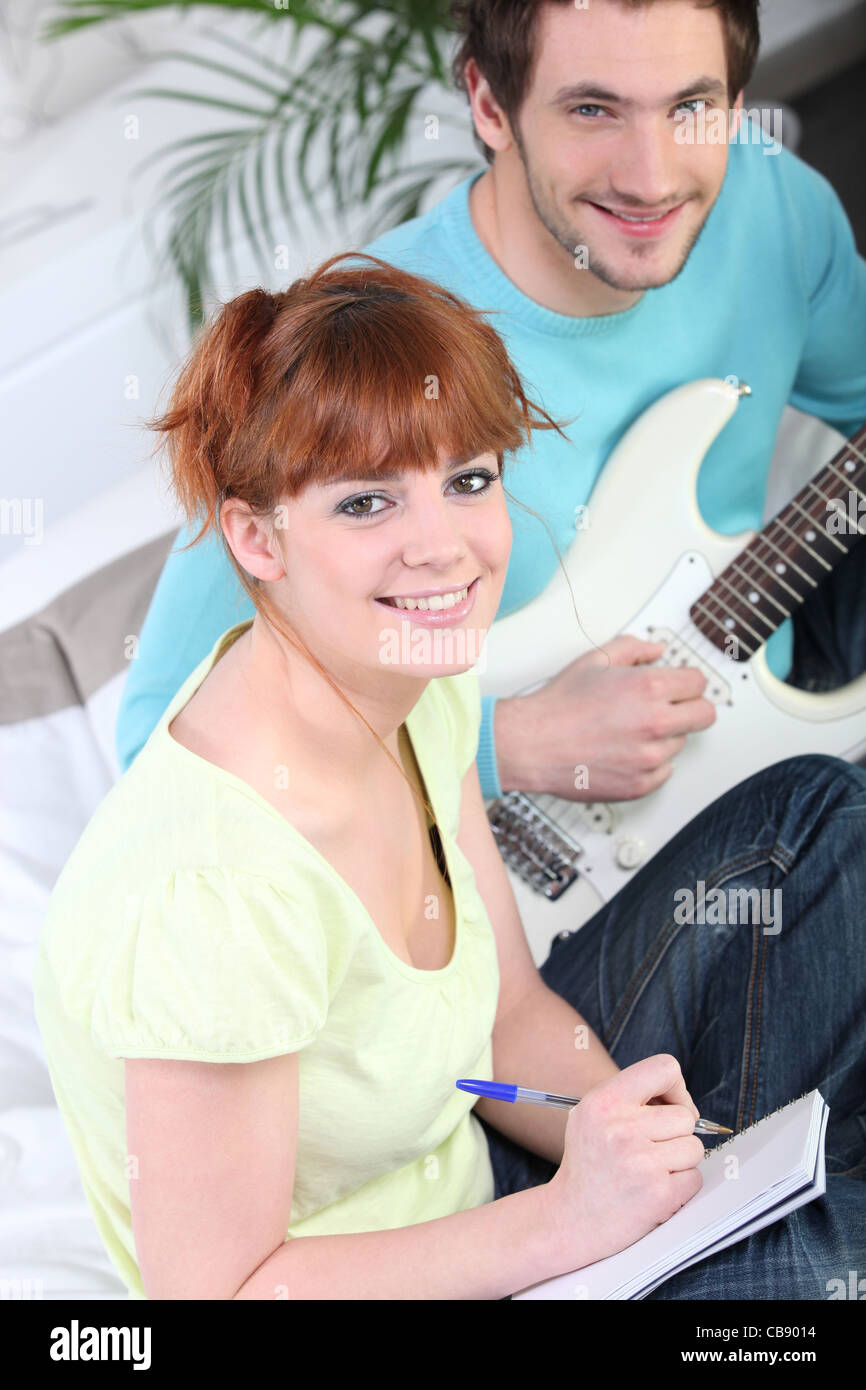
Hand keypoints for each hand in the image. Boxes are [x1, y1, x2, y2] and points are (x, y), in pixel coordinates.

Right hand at [495, 635, 716, 801]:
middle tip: (672, 708)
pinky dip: (649, 762)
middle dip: (691, 708)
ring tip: (630, 731)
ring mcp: (650, 757)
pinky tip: (625, 751)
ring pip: (680, 743)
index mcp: (649, 687)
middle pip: (705, 715)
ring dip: (664, 736)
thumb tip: (656, 651)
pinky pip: (664, 771)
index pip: (699, 683)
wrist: (532, 744)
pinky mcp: (641, 784)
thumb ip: (633, 649)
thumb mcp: (595, 660)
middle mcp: (655, 723)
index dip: (688, 682)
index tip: (681, 686)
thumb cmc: (558, 706)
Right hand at [544, 1054, 703, 1272]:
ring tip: (649, 1170)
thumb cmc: (589, 1165)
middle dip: (675, 1134)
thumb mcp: (593, 1116)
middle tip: (648, 1149)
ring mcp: (641, 1162)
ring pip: (694, 1147)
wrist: (571, 1219)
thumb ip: (631, 1098)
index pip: (664, 1068)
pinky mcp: (658, 1194)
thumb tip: (683, 1100)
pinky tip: (653, 1189)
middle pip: (685, 1116)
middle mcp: (621, 1128)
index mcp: (604, 1101)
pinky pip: (695, 1177)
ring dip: (679, 1161)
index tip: (669, 1107)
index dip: (676, 1088)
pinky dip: (681, 1186)